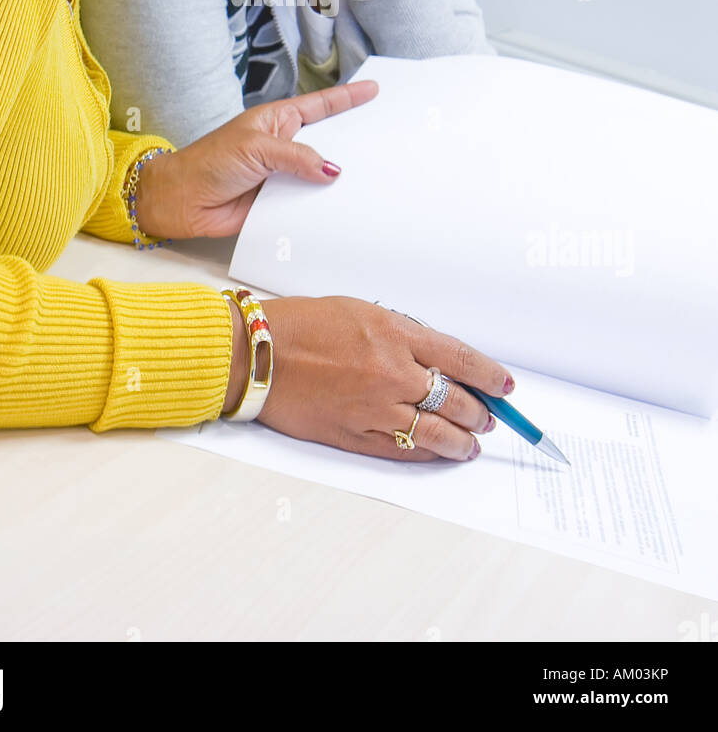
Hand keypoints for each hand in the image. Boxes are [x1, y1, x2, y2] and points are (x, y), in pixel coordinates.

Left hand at [134, 81, 377, 239]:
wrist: (182, 200)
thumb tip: (332, 170)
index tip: (373, 89)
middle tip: (385, 140)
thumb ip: (296, 157)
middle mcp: (284, 147)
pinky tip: (345, 210)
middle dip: (352, 143)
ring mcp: (283, 176)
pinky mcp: (279, 204)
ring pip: (319, 177)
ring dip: (338, 182)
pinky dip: (322, 208)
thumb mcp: (256, 149)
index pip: (319, 106)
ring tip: (374, 180)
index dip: (347, 98)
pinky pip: (307, 205)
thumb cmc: (210, 162)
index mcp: (278, 122)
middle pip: (326, 143)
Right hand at [254, 296, 511, 460]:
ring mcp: (374, 407)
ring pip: (435, 432)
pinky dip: (424, 453)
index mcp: (395, 333)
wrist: (257, 352)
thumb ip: (400, 334)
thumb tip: (434, 358)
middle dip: (479, 411)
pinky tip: (437, 453)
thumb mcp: (361, 311)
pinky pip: (401, 449)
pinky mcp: (353, 434)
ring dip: (461, 441)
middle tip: (489, 417)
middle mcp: (392, 372)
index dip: (490, 376)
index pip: (460, 358)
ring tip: (472, 444)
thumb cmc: (302, 324)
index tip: (506, 386)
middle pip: (455, 399)